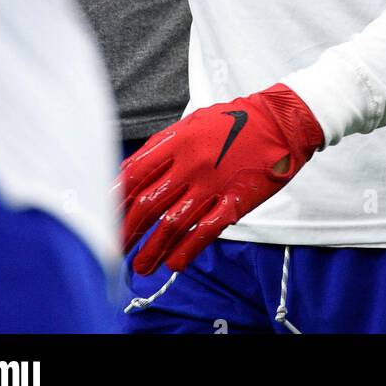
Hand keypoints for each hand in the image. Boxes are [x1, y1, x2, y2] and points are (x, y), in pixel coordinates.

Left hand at [116, 83, 324, 274]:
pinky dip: (186, 251)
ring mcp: (213, 184)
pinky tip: (174, 264)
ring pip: (172, 224)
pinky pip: (204, 232)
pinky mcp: (234, 202)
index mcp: (179, 140)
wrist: (281, 121)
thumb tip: (137, 172)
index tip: (104, 215)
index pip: (135, 173)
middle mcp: (192, 163)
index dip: (115, 197)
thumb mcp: (195, 121)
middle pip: (147, 204)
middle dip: (126, 230)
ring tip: (141, 265)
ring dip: (152, 249)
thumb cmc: (237, 120)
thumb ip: (167, 146)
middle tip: (115, 248)